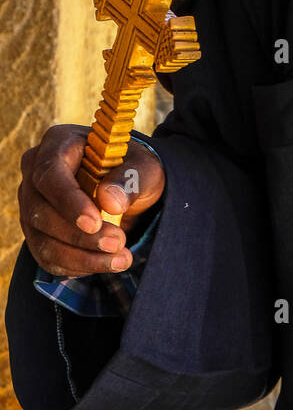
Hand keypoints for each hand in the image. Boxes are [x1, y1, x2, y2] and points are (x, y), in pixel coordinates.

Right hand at [18, 125, 165, 277]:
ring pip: (42, 239)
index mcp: (58, 144)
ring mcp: (32, 204)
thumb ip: (131, 178)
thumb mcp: (144, 167)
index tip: (94, 222)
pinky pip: (48, 257)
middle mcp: (36, 173)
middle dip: (80, 235)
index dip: (68, 201)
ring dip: (82, 256)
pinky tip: (106, 263)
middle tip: (118, 243)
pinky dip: (78, 265)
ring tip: (121, 258)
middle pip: (40, 211)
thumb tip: (110, 201)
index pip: (50, 174)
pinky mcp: (38, 232)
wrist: (128, 189)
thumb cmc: (132, 170)